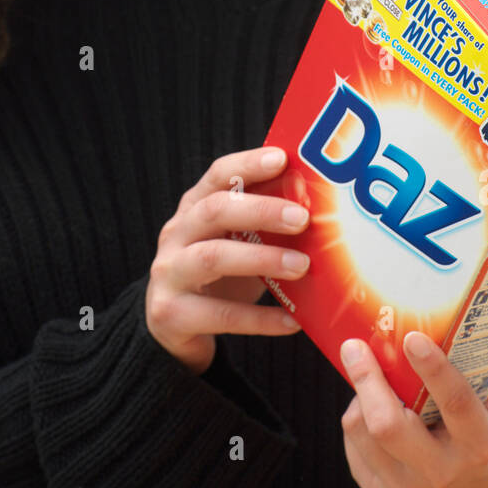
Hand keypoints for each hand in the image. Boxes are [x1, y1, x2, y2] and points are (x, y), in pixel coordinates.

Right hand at [146, 145, 309, 375]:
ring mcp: (169, 274)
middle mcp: (176, 235)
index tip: (283, 159)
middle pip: (214, 211)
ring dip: (261, 259)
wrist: (171, 328)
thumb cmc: (216, 276)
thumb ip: (263, 223)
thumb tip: (318, 206)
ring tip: (302, 265)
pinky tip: (292, 321)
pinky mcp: (171, 314)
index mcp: (193, 209)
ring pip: (213, 258)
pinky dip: (259, 319)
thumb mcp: (233, 241)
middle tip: (302, 219)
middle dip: (260, 210)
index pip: (218, 176)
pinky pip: (220, 315)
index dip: (248, 165)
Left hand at [339, 331, 487, 487]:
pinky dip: (357, 415)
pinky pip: (352, 443)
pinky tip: (372, 407)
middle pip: (388, 425)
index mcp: (480, 443)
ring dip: (360, 393)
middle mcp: (442, 471)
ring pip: (362, 429)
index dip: (433, 369)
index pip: (455, 404)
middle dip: (367, 379)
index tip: (412, 337)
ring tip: (369, 374)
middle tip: (355, 345)